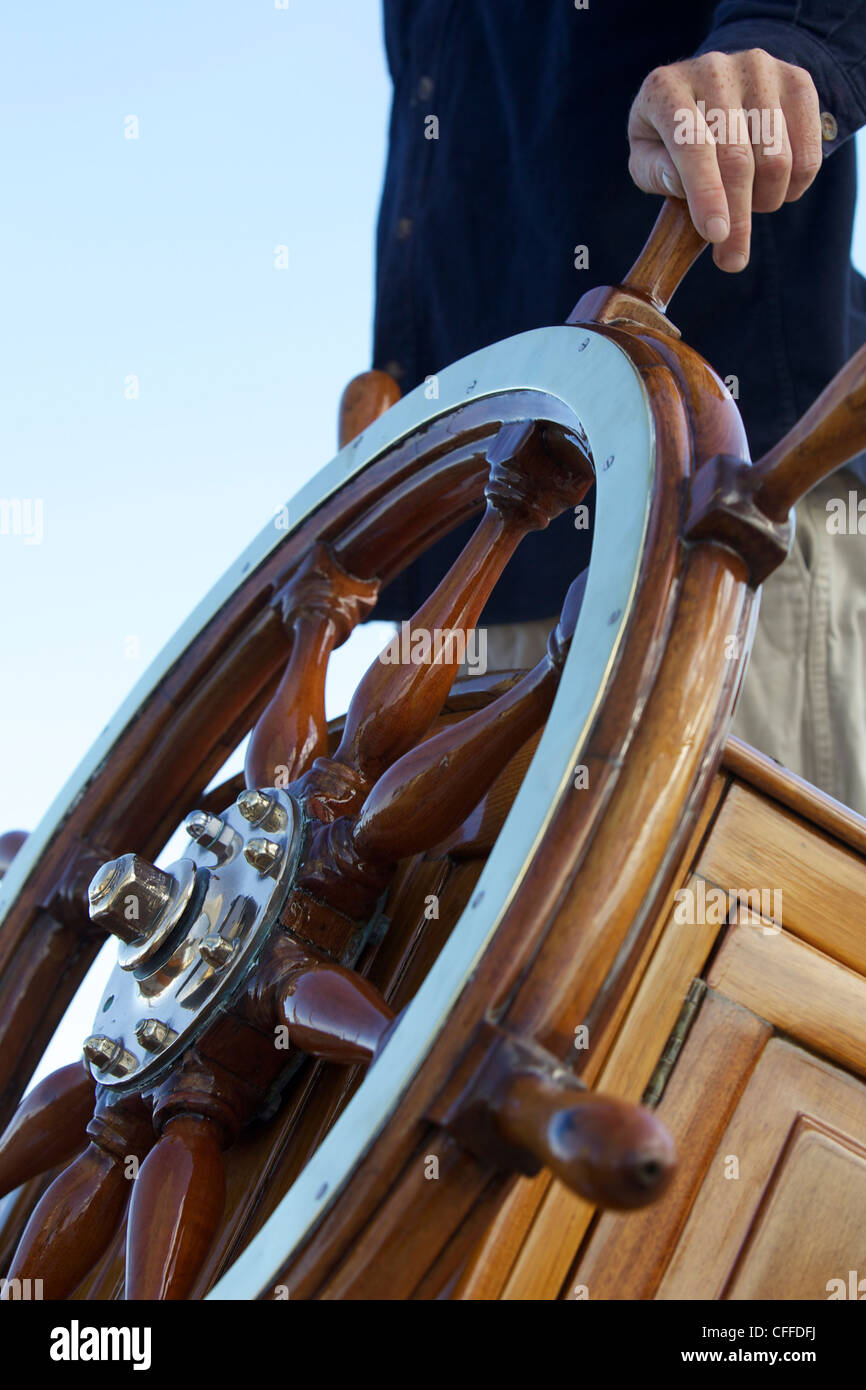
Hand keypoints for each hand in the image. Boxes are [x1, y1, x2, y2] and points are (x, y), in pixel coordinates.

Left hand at [628, 49, 822, 271]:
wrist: (714, 89)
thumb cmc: (671, 136)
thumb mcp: (648, 157)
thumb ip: (658, 173)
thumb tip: (683, 184)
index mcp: (667, 89)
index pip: (692, 145)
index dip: (706, 194)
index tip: (717, 234)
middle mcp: (713, 69)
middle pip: (737, 158)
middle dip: (738, 218)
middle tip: (733, 259)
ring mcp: (758, 69)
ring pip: (776, 158)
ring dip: (764, 200)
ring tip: (747, 204)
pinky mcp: (795, 80)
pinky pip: (807, 149)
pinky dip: (795, 185)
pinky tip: (773, 190)